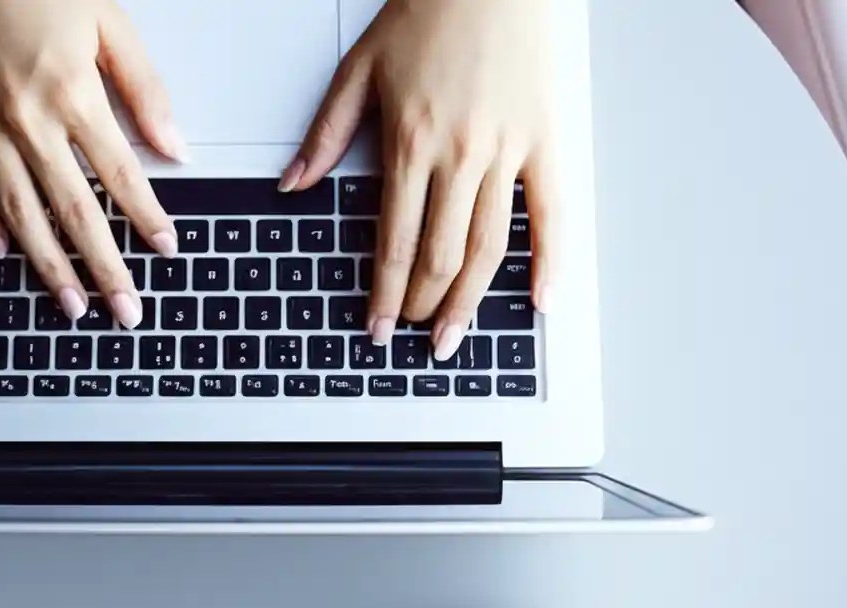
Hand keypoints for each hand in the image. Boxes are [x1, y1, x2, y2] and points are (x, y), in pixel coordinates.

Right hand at [0, 0, 187, 326]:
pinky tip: (2, 250)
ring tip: (70, 302)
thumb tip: (173, 144)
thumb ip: (144, 89)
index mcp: (72, 93)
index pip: (121, 175)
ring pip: (20, 212)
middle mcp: (25, 118)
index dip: (147, 218)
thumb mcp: (109, 21)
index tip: (166, 248)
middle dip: (104, 268)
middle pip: (73, 211)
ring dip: (48, 264)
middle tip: (124, 308)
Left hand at [283, 0, 557, 358]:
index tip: (376, 324)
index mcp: (410, 142)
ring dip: (470, 301)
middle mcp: (461, 155)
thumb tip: (295, 184)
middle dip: (423, 304)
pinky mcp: (545, 142)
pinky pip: (551, 212)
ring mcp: (507, 152)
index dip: (385, 292)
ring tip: (455, 336)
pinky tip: (538, 299)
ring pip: (489, 246)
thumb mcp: (360, 70)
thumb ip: (327, 134)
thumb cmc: (428, 13)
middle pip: (441, 255)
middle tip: (412, 334)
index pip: (396, 241)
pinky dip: (549, 260)